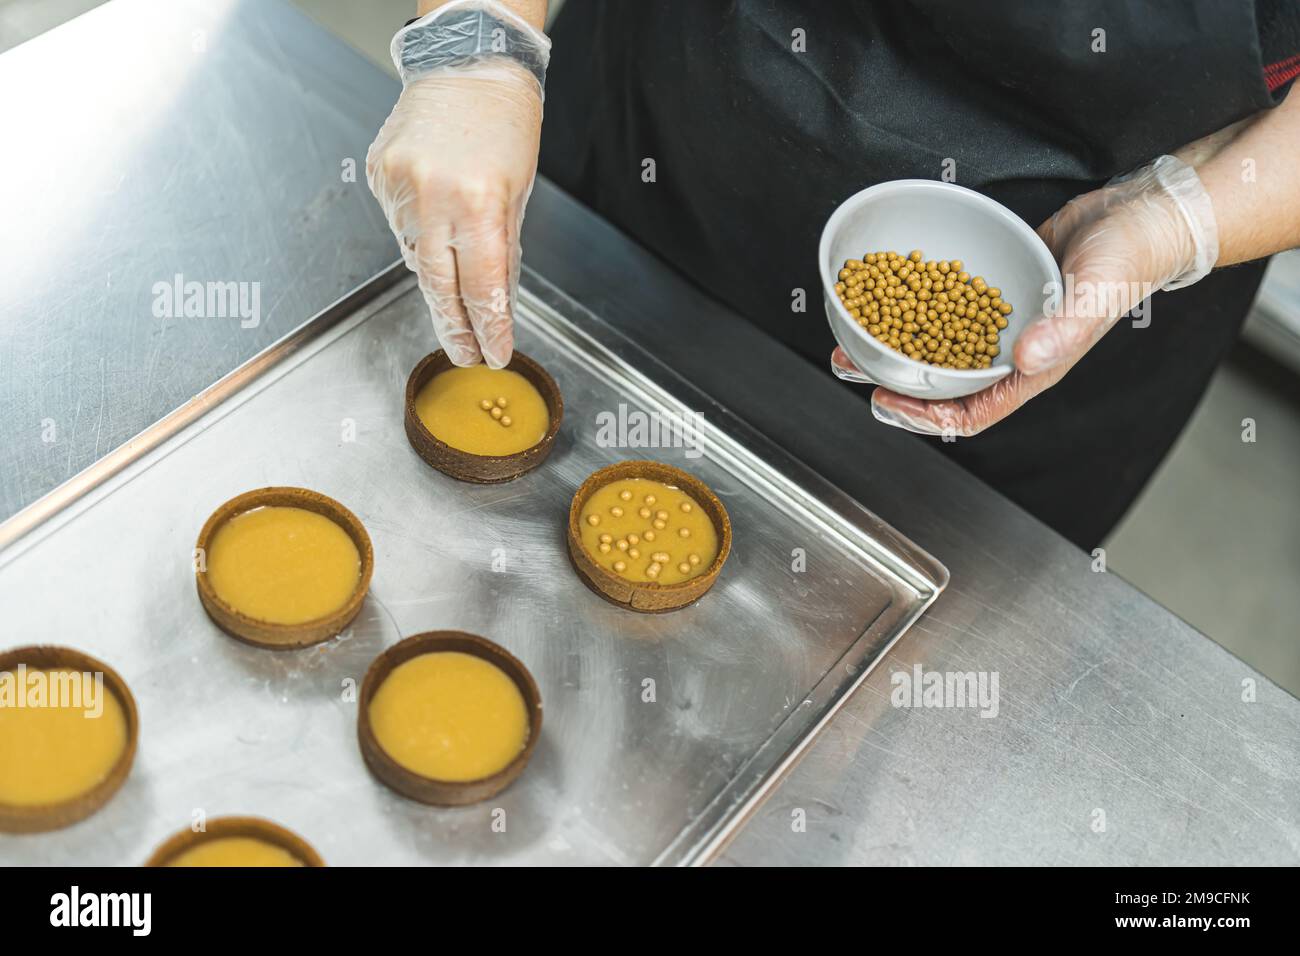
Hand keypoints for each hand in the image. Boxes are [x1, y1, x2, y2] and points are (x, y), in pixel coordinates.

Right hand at [367, 10, 547, 367]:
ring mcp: (399, 186)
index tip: (494, 352)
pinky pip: (399, 225)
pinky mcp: (379, 176)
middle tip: (465, 354)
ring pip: (416, 257)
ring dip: (437, 281)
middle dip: (453, 327)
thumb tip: (497, 303)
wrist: (466, 63)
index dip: (488, 327)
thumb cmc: (504, 123)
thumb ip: (504, 250)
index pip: (482, 286)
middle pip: (439, 284)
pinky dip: (418, 238)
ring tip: (454, 298)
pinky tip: (433, 229)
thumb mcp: (519, 191)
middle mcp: (434, 196)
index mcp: (479, 200)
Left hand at [839, 155, 1219, 435]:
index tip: (885, 402)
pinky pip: (949, 305)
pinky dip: (919, 303)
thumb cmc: (1130, 260)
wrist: (1141, 215)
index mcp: (1034, 369)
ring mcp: (1001, 322)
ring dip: (897, 344)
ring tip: (856, 335)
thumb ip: (1063, 329)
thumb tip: (1023, 358)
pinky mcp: (995, 289)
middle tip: (852, 367)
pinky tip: (892, 290)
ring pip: (939, 344)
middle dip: (896, 382)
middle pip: (943, 383)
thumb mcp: (1097, 294)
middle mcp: (1012, 352)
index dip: (924, 416)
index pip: (971, 413)